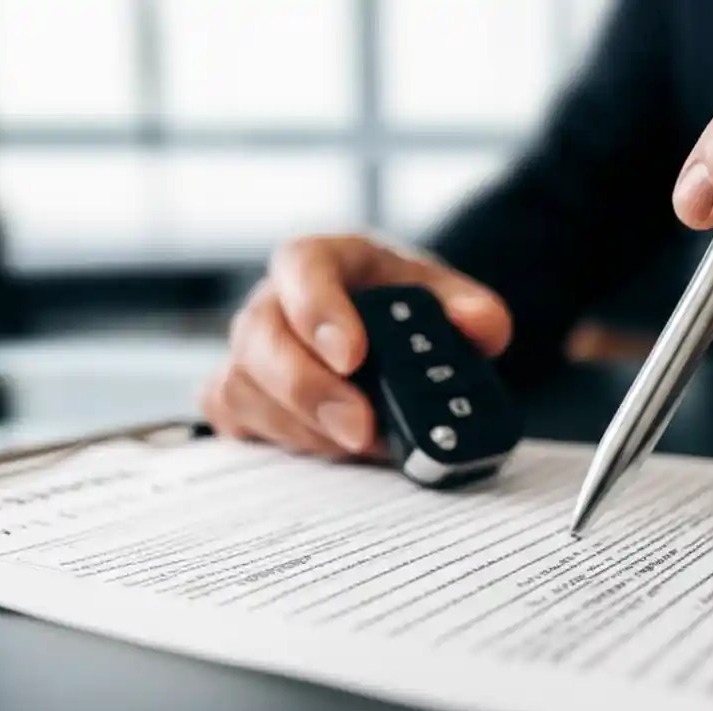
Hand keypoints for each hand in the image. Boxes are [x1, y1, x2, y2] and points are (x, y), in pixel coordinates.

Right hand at [201, 235, 511, 455]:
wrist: (383, 331)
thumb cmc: (403, 307)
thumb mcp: (446, 298)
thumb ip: (474, 309)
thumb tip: (480, 325)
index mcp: (324, 258)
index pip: (303, 268)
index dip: (320, 312)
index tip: (352, 357)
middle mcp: (274, 298)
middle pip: (262, 336)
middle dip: (310, 390)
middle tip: (360, 429)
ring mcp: (250, 346)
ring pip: (245, 385)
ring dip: (303, 426)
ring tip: (362, 445)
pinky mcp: (239, 389)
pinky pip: (233, 417)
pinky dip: (279, 439)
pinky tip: (326, 449)